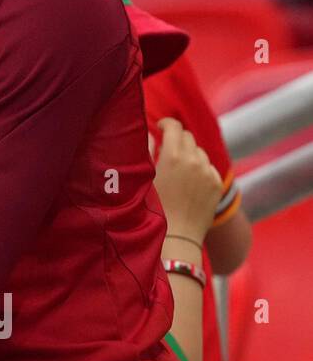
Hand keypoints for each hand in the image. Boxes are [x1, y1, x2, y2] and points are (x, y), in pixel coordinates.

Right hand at [151, 117, 221, 247]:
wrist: (176, 235)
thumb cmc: (152, 207)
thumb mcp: (144, 177)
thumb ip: (147, 150)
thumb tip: (151, 133)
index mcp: (173, 155)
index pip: (175, 127)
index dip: (166, 124)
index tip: (161, 127)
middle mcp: (193, 160)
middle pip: (188, 137)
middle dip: (177, 139)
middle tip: (166, 148)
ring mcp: (207, 172)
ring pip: (199, 151)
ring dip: (189, 154)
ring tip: (177, 169)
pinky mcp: (216, 183)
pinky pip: (208, 167)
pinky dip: (199, 169)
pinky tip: (189, 183)